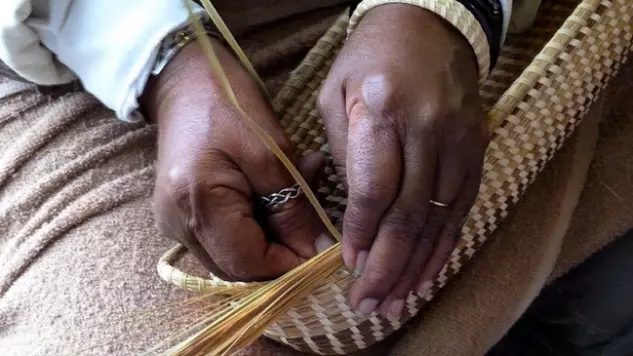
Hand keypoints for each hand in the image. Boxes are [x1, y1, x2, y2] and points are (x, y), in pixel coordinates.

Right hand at [142, 39, 331, 280]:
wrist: (182, 81)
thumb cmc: (228, 102)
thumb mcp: (271, 151)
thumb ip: (293, 207)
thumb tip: (317, 249)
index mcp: (198, 205)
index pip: (249, 264)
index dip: (289, 264)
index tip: (321, 246)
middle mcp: (178, 224)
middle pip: (238, 269)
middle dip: (281, 255)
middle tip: (310, 224)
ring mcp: (173, 223)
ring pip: (231, 258)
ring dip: (269, 243)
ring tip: (292, 204)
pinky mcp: (178, 216)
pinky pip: (220, 241)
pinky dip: (251, 231)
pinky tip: (269, 202)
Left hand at [318, 5, 487, 317]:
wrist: (428, 27)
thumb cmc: (369, 59)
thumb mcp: (335, 93)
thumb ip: (342, 153)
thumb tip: (352, 216)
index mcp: (384, 107)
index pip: (374, 188)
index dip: (362, 233)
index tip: (349, 265)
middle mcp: (428, 128)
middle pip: (408, 214)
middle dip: (387, 266)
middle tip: (369, 303)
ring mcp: (459, 141)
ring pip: (437, 220)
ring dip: (415, 267)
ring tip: (395, 301)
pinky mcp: (476, 151)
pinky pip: (460, 210)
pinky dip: (443, 247)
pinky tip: (427, 274)